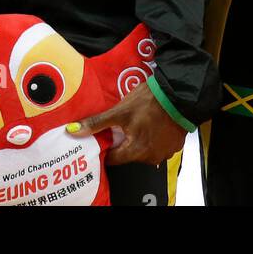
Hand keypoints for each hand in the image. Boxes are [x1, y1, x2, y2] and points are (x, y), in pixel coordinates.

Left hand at [68, 81, 185, 165]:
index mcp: (136, 152)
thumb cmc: (149, 102)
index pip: (112, 159)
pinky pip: (156, 145)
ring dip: (136, 139)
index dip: (103, 149)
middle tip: (114, 127)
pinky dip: (150, 137)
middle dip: (119, 142)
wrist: (179, 94)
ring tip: (132, 123)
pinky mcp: (174, 145)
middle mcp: (151, 157)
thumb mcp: (119, 111)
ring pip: (142, 150)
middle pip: (127, 154)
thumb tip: (73, 131)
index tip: (97, 140)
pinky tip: (147, 123)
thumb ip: (96, 123)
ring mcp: (165, 152)